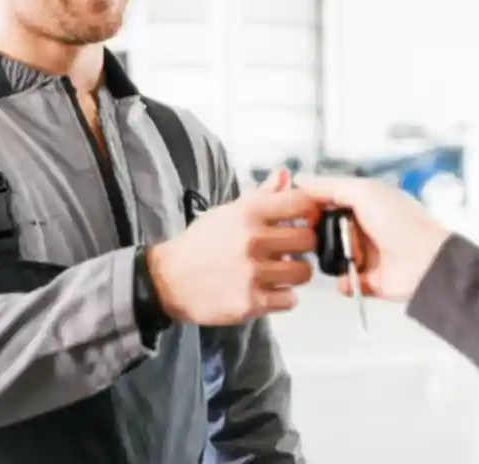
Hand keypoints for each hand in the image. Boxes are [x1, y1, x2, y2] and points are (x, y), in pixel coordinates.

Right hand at [146, 170, 320, 325]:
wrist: (168, 280)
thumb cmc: (201, 244)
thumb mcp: (228, 212)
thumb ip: (262, 195)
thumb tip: (286, 175)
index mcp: (247, 213)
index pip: (301, 203)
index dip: (310, 211)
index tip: (306, 219)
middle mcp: (252, 241)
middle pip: (309, 239)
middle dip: (304, 245)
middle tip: (292, 249)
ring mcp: (251, 273)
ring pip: (304, 272)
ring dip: (296, 272)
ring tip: (281, 271)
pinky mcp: (250, 303)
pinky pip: (290, 299)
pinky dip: (283, 296)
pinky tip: (269, 289)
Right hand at [294, 175, 450, 302]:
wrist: (426, 263)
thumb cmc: (403, 223)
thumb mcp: (363, 192)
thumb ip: (329, 186)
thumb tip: (300, 180)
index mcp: (363, 202)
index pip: (325, 201)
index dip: (309, 205)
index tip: (297, 209)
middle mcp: (362, 227)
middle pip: (323, 229)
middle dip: (316, 234)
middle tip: (313, 235)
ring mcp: (365, 254)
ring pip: (330, 257)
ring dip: (331, 258)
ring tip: (343, 255)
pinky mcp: (367, 279)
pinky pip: (343, 281)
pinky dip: (344, 280)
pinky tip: (352, 274)